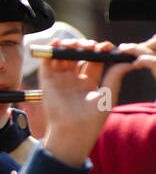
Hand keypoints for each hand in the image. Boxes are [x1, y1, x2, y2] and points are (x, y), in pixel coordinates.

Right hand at [41, 39, 155, 165]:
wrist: (74, 131)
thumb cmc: (93, 118)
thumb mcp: (109, 95)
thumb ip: (115, 76)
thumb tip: (128, 61)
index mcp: (88, 82)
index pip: (93, 60)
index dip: (98, 51)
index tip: (105, 46)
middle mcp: (73, 79)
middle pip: (77, 56)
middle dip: (82, 47)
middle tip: (89, 45)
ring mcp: (59, 80)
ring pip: (62, 57)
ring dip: (67, 47)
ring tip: (74, 44)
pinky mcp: (47, 82)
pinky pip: (46, 63)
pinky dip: (49, 52)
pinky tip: (57, 43)